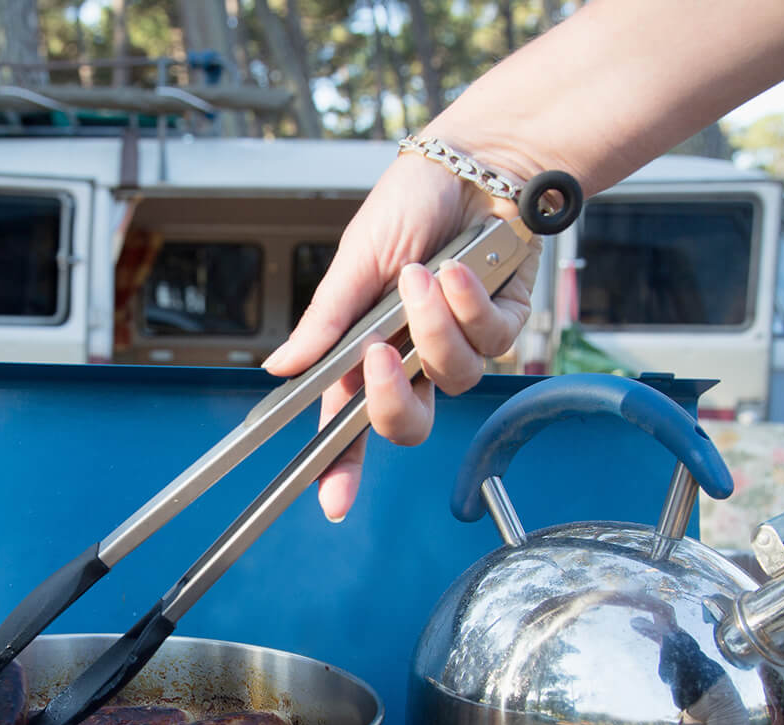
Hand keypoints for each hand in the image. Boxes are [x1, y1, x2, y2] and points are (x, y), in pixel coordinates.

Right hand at [262, 152, 540, 521]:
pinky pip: (490, 341)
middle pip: (405, 424)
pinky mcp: (502, 325)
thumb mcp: (355, 260)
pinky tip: (462, 269)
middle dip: (391, 401)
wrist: (473, 164)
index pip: (346, 422)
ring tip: (424, 274)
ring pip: (451, 379)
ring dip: (435, 327)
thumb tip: (281, 369)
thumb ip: (325, 321)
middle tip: (378, 358)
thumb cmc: (408, 205)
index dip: (338, 467)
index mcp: (365, 351)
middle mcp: (411, 357)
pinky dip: (471, 304)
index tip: (330, 502)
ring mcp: (458, 345)